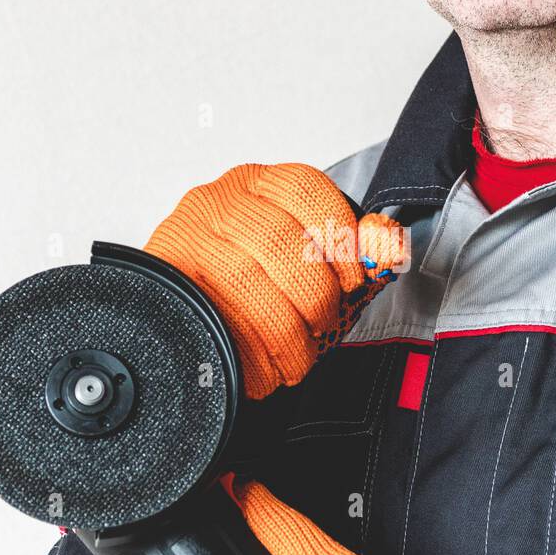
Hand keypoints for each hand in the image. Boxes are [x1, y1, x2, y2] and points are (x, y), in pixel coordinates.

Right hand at [144, 162, 405, 397]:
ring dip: (284, 332)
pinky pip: (215, 314)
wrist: (182, 325)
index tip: (355, 278)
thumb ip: (351, 251)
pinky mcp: (167, 279)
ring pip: (246, 280)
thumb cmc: (250, 292)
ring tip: (296, 358)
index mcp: (259, 186)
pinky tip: (266, 369)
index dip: (338, 233)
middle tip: (323, 325)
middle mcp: (218, 201)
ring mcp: (185, 236)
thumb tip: (388, 244)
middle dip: (314, 295)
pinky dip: (250, 350)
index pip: (304, 187)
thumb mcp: (308, 263)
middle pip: (279, 239)